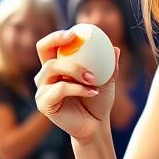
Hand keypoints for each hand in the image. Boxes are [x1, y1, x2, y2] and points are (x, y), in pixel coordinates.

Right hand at [34, 29, 119, 143]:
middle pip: (43, 50)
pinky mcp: (44, 103)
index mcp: (56, 66)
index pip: (49, 45)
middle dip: (56, 40)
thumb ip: (110, 65)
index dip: (56, 35)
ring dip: (75, 69)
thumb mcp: (107, 80)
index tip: (75, 32)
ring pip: (52, 68)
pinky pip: (59, 88)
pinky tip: (93, 92)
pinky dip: (78, 88)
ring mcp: (42, 89)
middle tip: (74, 39)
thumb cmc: (98, 102)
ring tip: (94, 78)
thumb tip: (115, 48)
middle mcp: (45, 76)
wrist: (95, 125)